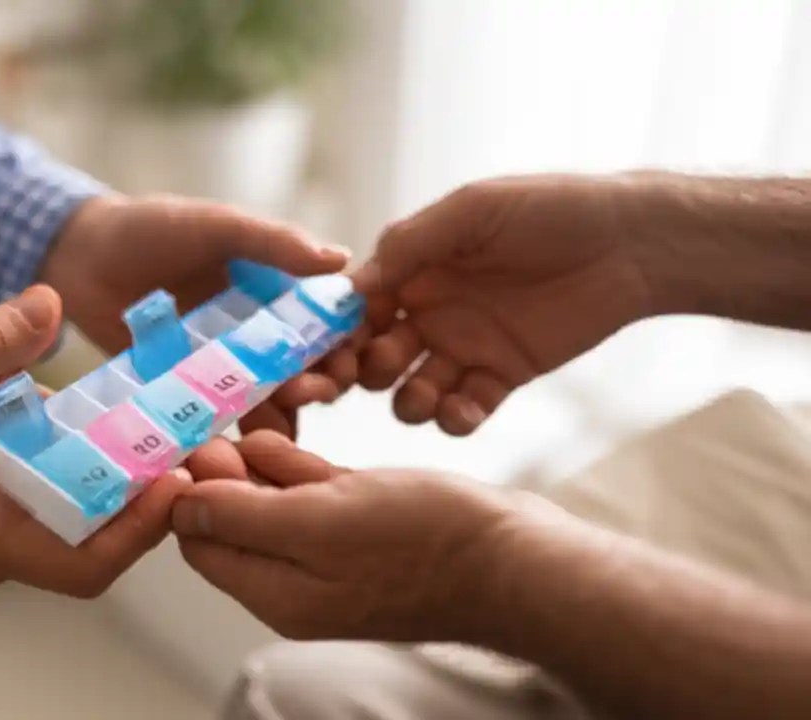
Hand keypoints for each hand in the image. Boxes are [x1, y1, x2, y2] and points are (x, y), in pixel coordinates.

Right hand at [0, 285, 189, 601]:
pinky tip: (32, 414)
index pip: (83, 562)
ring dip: (76, 471)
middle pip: (79, 540)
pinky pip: (12, 512)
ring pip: (47, 522)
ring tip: (115, 411)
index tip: (178, 475)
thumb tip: (54, 306)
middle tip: (166, 428)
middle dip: (124, 486)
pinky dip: (32, 470)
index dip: (141, 526)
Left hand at [42, 195, 360, 436]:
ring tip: (278, 422)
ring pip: (276, 401)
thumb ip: (274, 242)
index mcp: (280, 287)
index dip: (348, 339)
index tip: (349, 355)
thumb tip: (343, 260)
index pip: (331, 320)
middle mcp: (263, 331)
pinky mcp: (194, 394)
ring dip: (287, 416)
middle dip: (322, 382)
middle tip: (310, 390)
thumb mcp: (217, 226)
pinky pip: (225, 422)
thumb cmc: (152, 228)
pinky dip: (237, 439)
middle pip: (313, 366)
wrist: (79, 257)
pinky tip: (240, 451)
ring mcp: (230, 366)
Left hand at [174, 431, 556, 641]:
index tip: (194, 434)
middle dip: (223, 466)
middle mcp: (297, 579)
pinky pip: (315, 494)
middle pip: (234, 518)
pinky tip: (288, 433)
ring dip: (260, 457)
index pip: (201, 540)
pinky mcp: (366, 528)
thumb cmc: (426, 542)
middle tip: (222, 409)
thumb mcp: (320, 523)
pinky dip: (300, 465)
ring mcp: (334, 553)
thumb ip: (243, 517)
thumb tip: (179, 505)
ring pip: (274, 499)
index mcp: (276, 590)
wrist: (520, 559)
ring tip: (250, 408)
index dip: (190, 489)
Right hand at [352, 174, 663, 434]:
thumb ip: (412, 242)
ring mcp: (464, 348)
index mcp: (415, 269)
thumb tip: (354, 285)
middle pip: (375, 357)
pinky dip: (454, 418)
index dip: (341, 331)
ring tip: (425, 394)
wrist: (631, 243)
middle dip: (367, 369)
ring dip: (407, 401)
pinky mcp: (501, 377)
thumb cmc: (552, 209)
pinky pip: (462, 411)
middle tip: (384, 366)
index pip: (359, 309)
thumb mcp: (474, 210)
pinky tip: (465, 407)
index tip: (334, 346)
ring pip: (410, 393)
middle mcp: (431, 312)